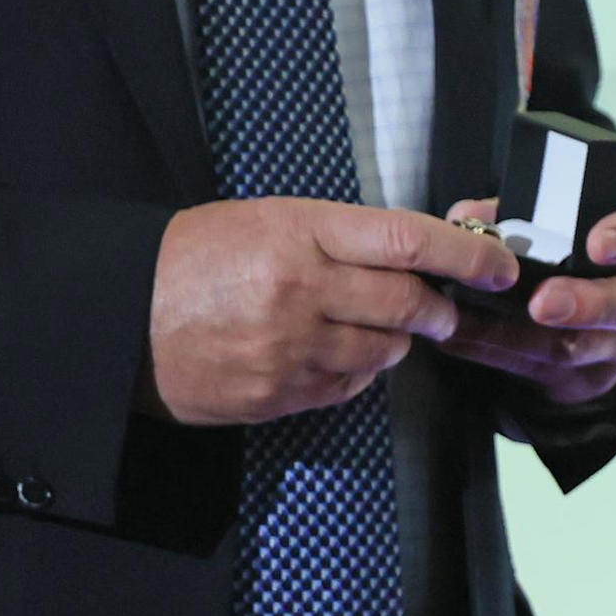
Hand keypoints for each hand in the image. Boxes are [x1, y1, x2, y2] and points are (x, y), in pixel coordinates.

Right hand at [147, 198, 513, 425]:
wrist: (114, 315)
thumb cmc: (193, 257)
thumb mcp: (268, 220)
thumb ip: (340, 237)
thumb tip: (414, 254)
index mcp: (302, 233)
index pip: (411, 240)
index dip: (468, 254)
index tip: (500, 264)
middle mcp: (301, 289)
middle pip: (408, 303)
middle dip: (437, 308)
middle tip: (442, 307)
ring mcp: (288, 347)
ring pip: (384, 352)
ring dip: (396, 342)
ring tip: (378, 329)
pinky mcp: (274, 395)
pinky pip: (346, 388)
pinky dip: (355, 375)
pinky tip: (334, 356)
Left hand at [439, 194, 615, 410]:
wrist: (601, 310)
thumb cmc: (583, 251)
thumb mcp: (574, 221)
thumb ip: (524, 212)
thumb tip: (468, 215)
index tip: (597, 244)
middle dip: (585, 305)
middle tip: (542, 303)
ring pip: (578, 346)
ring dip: (519, 334)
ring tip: (471, 321)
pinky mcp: (587, 377)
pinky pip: (539, 369)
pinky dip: (492, 350)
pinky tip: (457, 336)